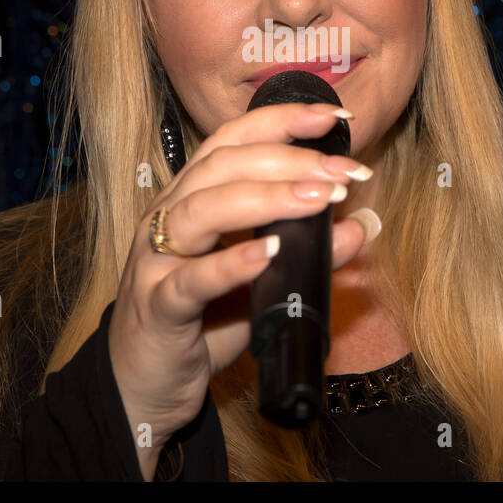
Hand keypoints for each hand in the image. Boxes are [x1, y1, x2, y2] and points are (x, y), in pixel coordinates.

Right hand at [107, 101, 375, 478]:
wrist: (143, 383)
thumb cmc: (201, 322)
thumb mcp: (262, 283)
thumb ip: (308, 253)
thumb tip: (360, 225)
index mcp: (191, 198)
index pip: (232, 141)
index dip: (281, 121)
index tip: (332, 118)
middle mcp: (168, 217)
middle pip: (223, 166)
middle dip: (290, 161)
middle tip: (343, 172)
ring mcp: (156, 261)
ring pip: (202, 210)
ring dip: (266, 198)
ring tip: (318, 200)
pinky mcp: (157, 308)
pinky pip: (191, 281)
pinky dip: (231, 263)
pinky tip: (269, 253)